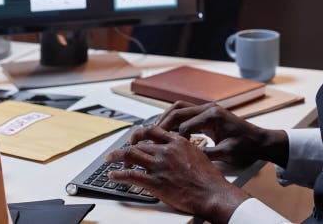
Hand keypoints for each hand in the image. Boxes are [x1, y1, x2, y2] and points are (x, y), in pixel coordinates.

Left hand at [107, 125, 249, 222]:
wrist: (212, 192)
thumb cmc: (208, 178)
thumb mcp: (198, 155)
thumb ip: (184, 150)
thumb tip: (178, 151)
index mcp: (177, 142)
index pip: (153, 131)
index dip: (141, 133)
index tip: (136, 137)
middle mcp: (166, 151)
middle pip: (139, 143)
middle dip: (127, 146)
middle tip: (120, 150)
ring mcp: (159, 166)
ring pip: (131, 155)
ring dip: (117, 156)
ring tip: (110, 158)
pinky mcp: (155, 182)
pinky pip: (131, 175)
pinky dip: (118, 175)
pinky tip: (113, 176)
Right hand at [155, 101, 288, 167]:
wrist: (262, 141)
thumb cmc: (248, 147)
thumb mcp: (227, 154)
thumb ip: (206, 154)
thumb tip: (185, 159)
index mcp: (212, 116)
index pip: (184, 126)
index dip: (172, 139)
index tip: (163, 150)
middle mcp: (209, 109)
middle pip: (177, 111)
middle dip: (162, 123)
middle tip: (149, 137)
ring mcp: (208, 110)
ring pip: (180, 108)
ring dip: (167, 118)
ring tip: (155, 132)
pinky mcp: (209, 114)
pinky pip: (187, 113)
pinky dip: (176, 120)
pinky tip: (170, 132)